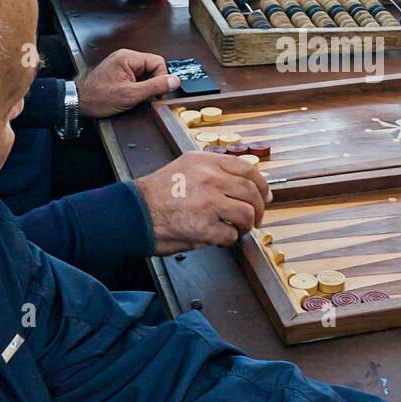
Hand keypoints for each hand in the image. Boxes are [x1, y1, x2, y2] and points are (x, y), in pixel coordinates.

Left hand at [76, 49, 178, 117]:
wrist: (78, 102)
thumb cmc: (98, 97)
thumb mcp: (130, 95)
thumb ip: (154, 87)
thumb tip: (174, 81)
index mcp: (129, 57)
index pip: (158, 62)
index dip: (161, 78)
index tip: (158, 93)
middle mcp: (126, 57)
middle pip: (153, 67)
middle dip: (153, 83)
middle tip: (146, 97)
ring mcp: (122, 64)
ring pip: (146, 73)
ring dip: (145, 86)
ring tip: (135, 97)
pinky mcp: (120, 72)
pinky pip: (137, 77)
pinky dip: (138, 87)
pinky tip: (130, 95)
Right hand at [134, 152, 270, 255]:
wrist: (134, 212)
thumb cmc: (158, 192)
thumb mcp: (186, 166)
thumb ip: (213, 169)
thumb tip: (244, 183)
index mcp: (206, 161)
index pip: (248, 169)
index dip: (262, 185)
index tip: (266, 196)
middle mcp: (210, 178)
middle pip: (251, 192)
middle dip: (258, 209)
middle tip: (255, 218)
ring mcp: (208, 202)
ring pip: (246, 214)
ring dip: (245, 225)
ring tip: (236, 229)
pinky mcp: (204, 227)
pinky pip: (230, 234)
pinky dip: (228, 239)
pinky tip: (217, 237)